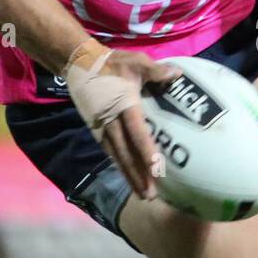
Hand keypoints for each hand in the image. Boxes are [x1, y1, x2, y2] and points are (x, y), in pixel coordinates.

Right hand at [64, 41, 180, 200]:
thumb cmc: (113, 63)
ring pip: (117, 157)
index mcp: (124, 106)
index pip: (137, 133)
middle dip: (137, 175)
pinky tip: (130, 178)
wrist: (79, 64)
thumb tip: (178, 74)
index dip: (146, 151)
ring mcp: (102, 127)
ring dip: (129, 176)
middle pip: (126, 153)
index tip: (156, 168)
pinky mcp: (97, 129)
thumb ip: (156, 71)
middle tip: (150, 195)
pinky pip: (111, 152)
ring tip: (142, 194)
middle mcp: (111, 122)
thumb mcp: (136, 62)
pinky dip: (121, 166)